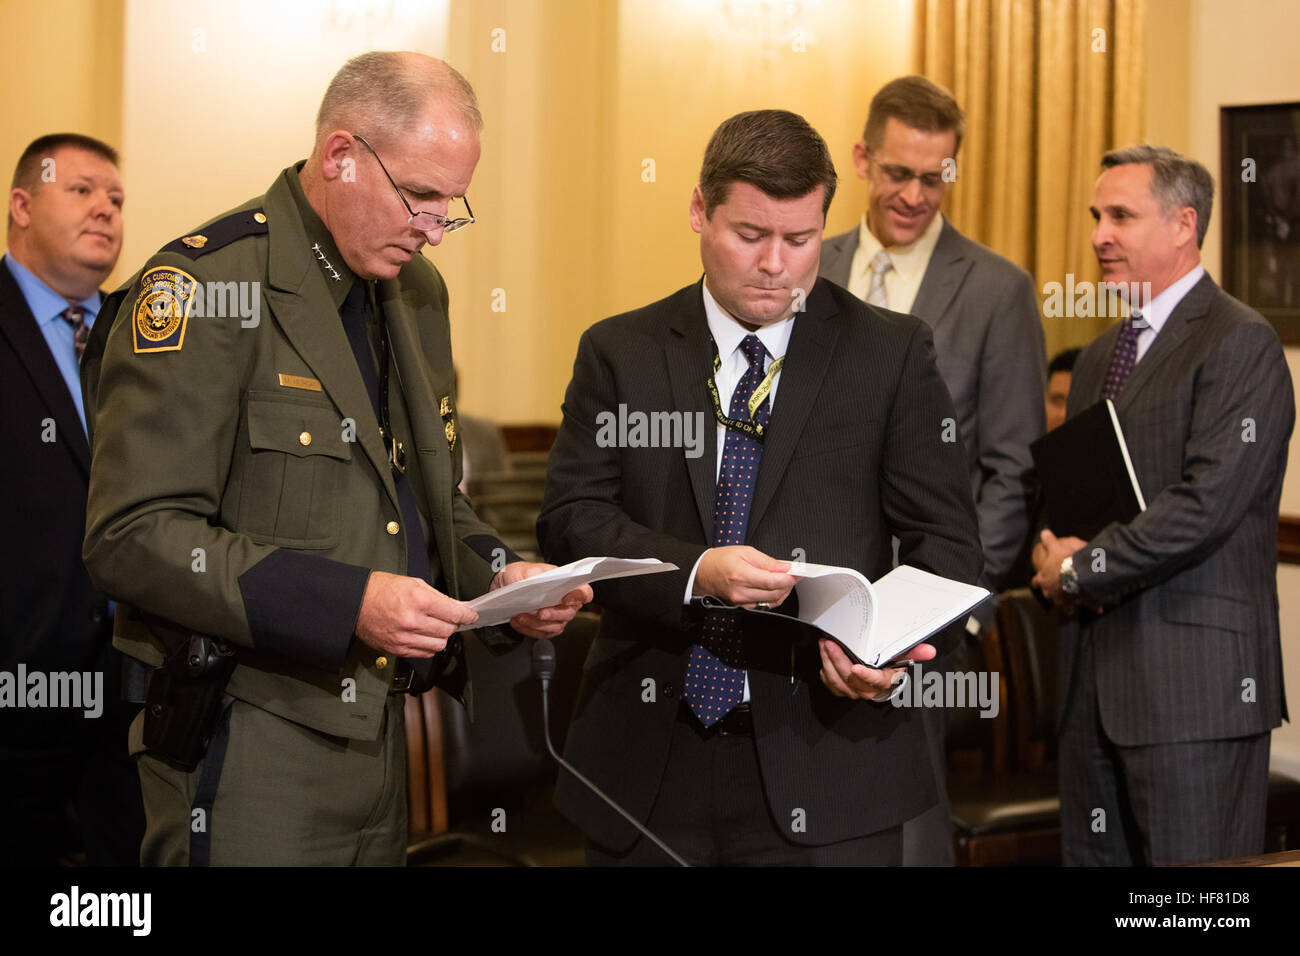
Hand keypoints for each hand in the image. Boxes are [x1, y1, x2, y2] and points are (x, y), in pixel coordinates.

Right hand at [354, 570, 477, 657]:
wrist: (356, 603)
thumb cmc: (382, 589)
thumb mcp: (413, 583)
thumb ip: (438, 597)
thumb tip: (456, 608)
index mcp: (419, 600)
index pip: (455, 613)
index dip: (467, 615)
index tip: (471, 616)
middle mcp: (413, 621)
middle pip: (449, 630)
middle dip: (452, 624)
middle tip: (448, 618)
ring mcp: (405, 637)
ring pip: (439, 645)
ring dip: (441, 636)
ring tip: (434, 627)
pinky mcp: (398, 649)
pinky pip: (425, 653)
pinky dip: (428, 646)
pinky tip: (423, 635)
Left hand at [492, 561, 592, 638]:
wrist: (506, 585)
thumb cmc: (520, 575)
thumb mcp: (525, 570)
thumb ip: (535, 575)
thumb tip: (540, 582)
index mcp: (565, 584)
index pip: (583, 592)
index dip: (579, 597)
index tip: (566, 599)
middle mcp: (564, 601)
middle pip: (569, 613)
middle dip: (554, 615)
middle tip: (540, 613)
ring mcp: (556, 616)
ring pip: (554, 626)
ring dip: (536, 624)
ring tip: (521, 616)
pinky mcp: (545, 626)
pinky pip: (542, 633)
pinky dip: (529, 629)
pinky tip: (518, 621)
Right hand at [692, 546, 795, 607]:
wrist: (701, 573)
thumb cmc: (719, 560)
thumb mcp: (744, 552)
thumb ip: (767, 561)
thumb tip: (784, 567)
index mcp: (741, 575)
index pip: (773, 582)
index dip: (789, 578)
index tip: (797, 573)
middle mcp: (741, 592)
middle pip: (775, 593)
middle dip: (788, 584)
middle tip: (792, 574)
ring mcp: (741, 602)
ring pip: (771, 602)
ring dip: (782, 592)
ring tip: (784, 580)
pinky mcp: (741, 607)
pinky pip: (764, 605)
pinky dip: (772, 597)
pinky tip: (774, 588)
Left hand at [818, 639, 935, 701]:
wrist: (883, 683)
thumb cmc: (891, 668)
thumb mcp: (903, 658)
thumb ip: (915, 652)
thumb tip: (930, 651)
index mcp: (883, 682)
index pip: (875, 681)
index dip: (865, 676)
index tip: (857, 668)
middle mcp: (867, 690)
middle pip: (850, 679)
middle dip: (838, 659)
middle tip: (830, 643)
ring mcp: (853, 691)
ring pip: (837, 681)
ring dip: (828, 662)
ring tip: (824, 645)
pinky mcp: (842, 690)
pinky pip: (831, 683)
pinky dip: (825, 670)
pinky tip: (824, 657)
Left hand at [1030, 529, 1087, 606]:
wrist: (1076, 572)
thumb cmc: (1062, 561)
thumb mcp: (1055, 548)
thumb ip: (1049, 541)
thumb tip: (1044, 532)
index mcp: (1043, 579)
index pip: (1036, 582)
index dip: (1037, 581)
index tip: (1038, 582)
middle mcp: (1051, 591)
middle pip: (1048, 596)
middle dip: (1052, 594)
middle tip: (1057, 592)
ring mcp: (1063, 599)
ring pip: (1065, 605)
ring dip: (1069, 604)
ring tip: (1075, 604)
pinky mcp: (1076, 601)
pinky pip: (1085, 605)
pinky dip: (1092, 606)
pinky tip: (1099, 608)